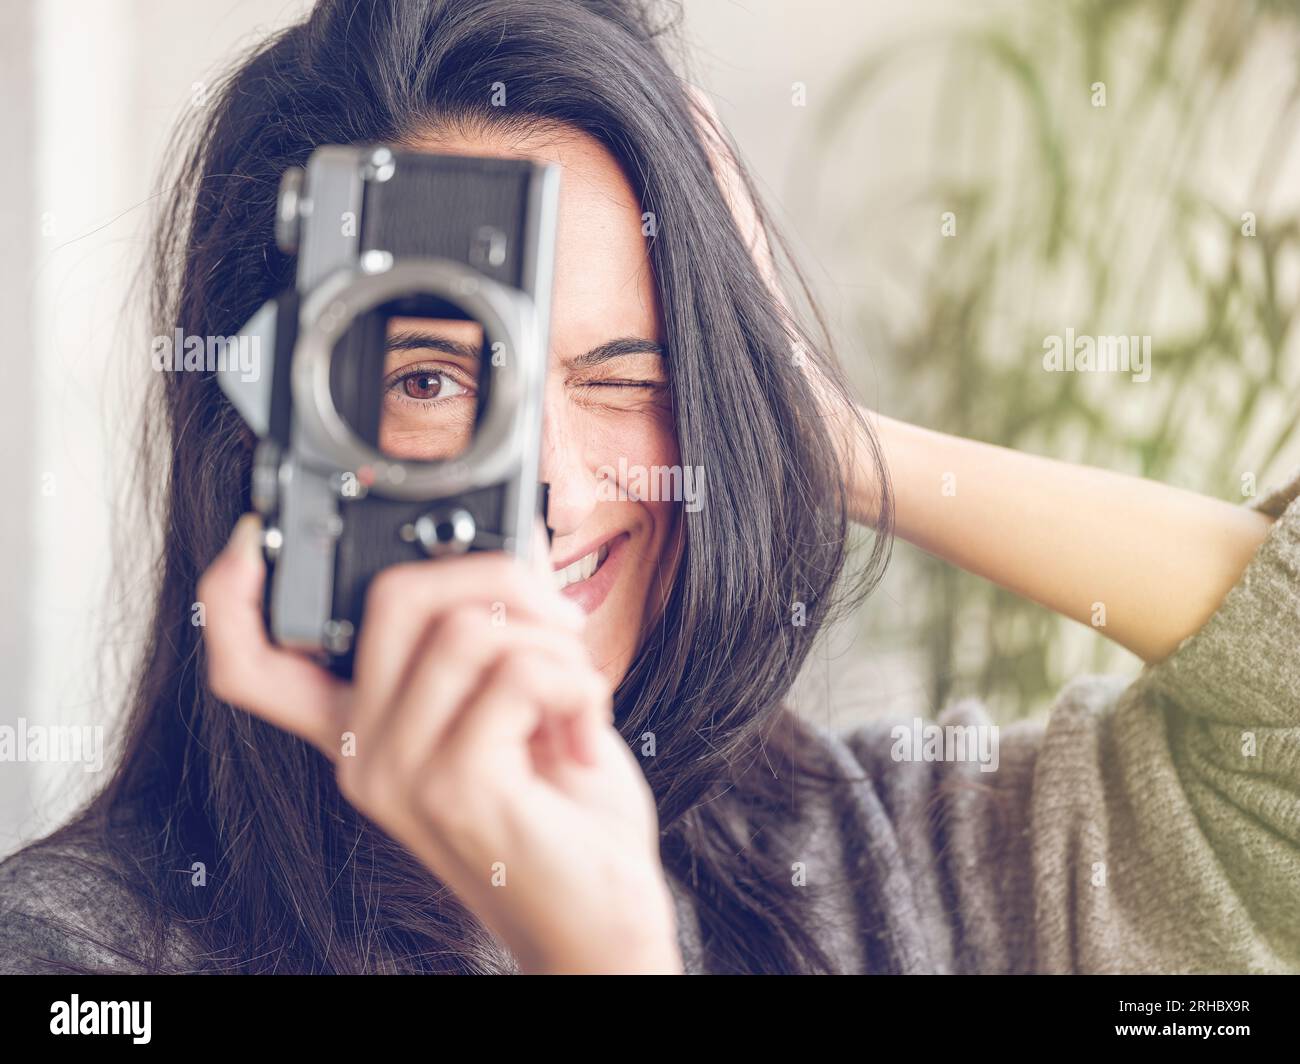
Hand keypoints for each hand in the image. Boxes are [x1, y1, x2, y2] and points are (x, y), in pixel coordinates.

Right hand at [198, 515, 683, 973]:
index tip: (253, 534)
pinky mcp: (453, 789)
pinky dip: (576, 682)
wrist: (598, 918)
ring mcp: (400, 774)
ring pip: (466, 629)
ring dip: (550, 638)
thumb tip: (514, 544)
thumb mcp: (517, 709)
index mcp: (365, 729)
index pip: (251, 665)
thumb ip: (495, 634)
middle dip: (496, 574)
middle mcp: (364, 754)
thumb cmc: (562, 815)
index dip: (231, 594)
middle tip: (553, 617)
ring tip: (577, 687)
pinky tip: (585, 729)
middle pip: (391, 595)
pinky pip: (517, 673)